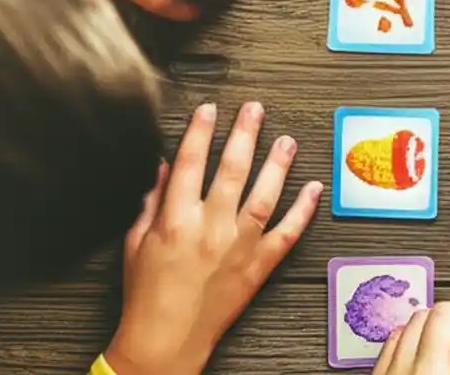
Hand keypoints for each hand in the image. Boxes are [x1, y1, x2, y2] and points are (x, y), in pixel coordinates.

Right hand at [104, 103, 322, 374]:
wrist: (166, 339)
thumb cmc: (147, 293)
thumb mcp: (136, 243)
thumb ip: (152, 202)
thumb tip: (165, 167)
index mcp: (175, 220)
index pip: (191, 163)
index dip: (201, 132)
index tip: (210, 110)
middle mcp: (210, 228)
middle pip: (232, 170)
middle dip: (244, 134)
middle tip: (255, 109)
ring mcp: (239, 246)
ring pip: (264, 195)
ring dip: (278, 164)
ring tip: (287, 140)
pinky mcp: (258, 266)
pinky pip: (287, 233)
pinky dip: (303, 210)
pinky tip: (313, 187)